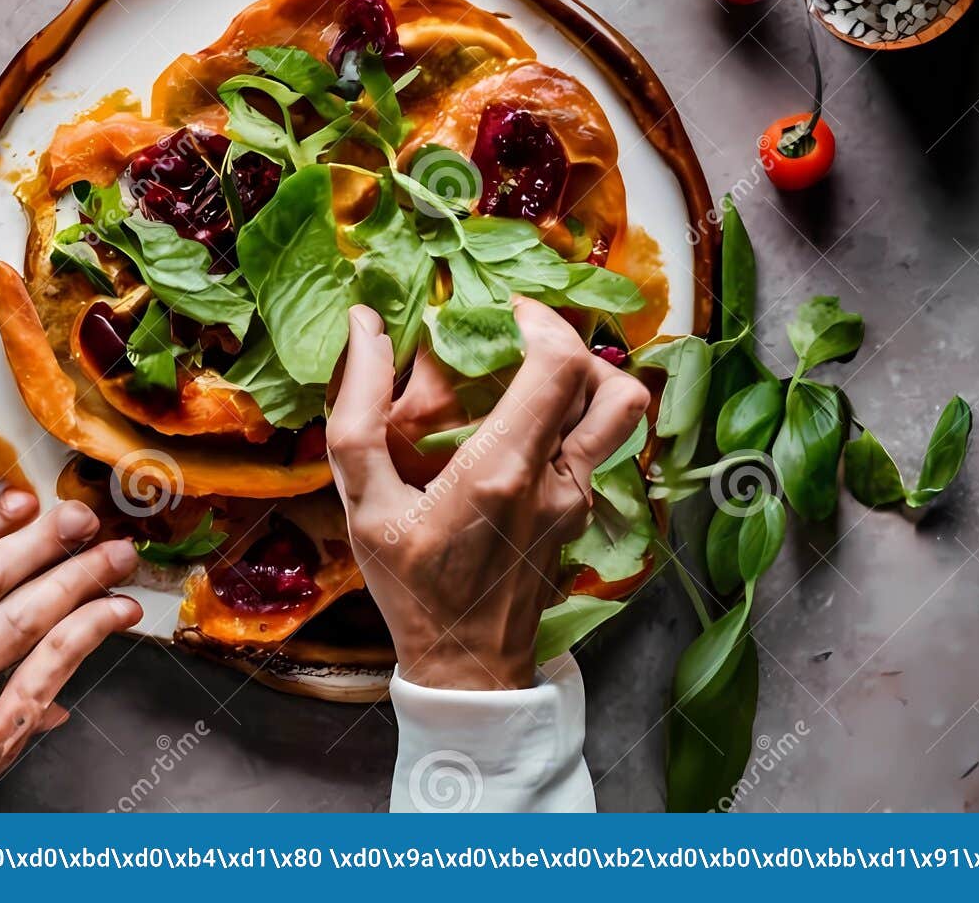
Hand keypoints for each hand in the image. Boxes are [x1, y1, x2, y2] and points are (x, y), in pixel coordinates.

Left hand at [0, 491, 141, 811]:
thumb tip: (58, 702)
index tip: (124, 606)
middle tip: (114, 546)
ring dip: (22, 535)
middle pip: (2, 598)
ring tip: (69, 515)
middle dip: (67, 567)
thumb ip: (6, 739)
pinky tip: (4, 510)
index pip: (29, 650)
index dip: (87, 623)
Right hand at [327, 299, 648, 691]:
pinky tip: (532, 422)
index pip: (560, 363)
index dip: (539, 319)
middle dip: (566, 340)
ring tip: (538, 372)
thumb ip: (356, 411)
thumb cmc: (410, 588)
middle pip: (606, 380)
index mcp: (502, 468)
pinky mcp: (584, 514)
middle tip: (519, 336)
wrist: (467, 667)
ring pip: (622, 413)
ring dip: (590, 378)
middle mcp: (556, 479)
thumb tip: (364, 324)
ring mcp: (579, 499)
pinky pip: (603, 445)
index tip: (500, 310)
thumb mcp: (363, 504)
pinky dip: (581, 416)